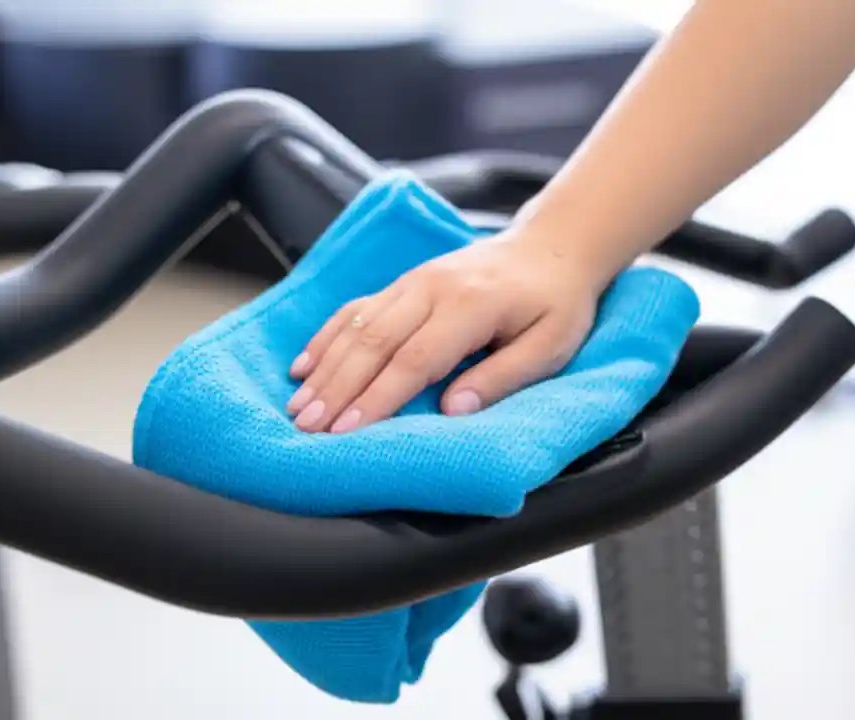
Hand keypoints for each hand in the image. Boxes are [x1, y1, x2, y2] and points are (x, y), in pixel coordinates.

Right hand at [285, 232, 607, 432]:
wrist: (551, 249)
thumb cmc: (556, 304)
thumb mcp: (551, 346)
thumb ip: (504, 377)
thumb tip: (453, 411)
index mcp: (470, 305)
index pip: (415, 358)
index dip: (378, 397)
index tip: (346, 431)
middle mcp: (432, 288)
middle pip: (374, 341)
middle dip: (337, 388)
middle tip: (307, 427)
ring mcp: (414, 281)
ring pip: (357, 325)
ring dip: (325, 367)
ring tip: (298, 407)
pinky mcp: (404, 283)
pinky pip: (357, 308)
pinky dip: (327, 337)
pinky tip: (304, 365)